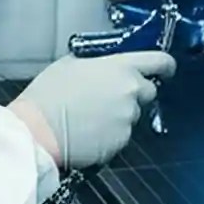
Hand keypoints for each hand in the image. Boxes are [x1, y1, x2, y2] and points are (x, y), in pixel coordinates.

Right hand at [8, 51, 175, 169]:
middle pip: (148, 91)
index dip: (166, 65)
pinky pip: (122, 134)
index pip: (160, 61)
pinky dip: (111, 133)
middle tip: (110, 96)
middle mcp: (131, 92)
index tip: (166, 69)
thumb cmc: (49, 93)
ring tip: (92, 117)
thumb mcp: (71, 63)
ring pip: (132, 114)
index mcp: (122, 67)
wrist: (37, 131)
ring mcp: (128, 118)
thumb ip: (99, 62)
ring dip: (120, 114)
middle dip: (136, 93)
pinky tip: (89, 131)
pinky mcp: (121, 142)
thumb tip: (106, 64)